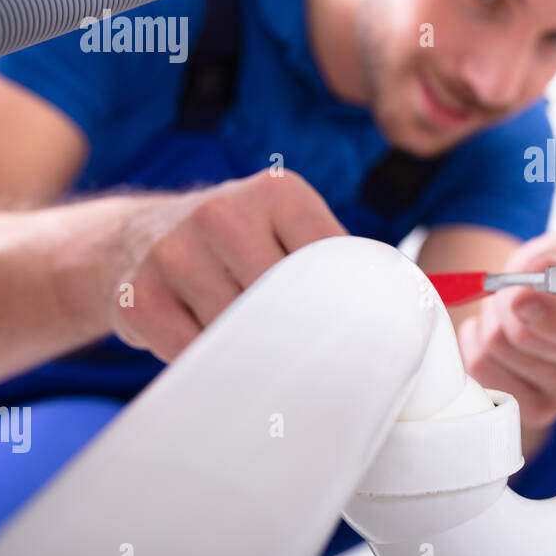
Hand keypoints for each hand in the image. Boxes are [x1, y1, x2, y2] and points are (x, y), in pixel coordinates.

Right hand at [108, 169, 346, 361]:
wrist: (138, 236)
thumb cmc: (240, 242)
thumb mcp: (289, 226)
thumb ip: (338, 258)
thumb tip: (418, 304)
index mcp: (277, 192)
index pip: (331, 257)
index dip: (347, 303)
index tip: (362, 336)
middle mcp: (222, 212)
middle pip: (286, 300)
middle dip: (301, 333)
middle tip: (314, 358)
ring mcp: (174, 252)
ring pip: (240, 332)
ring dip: (252, 351)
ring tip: (255, 342)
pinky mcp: (137, 297)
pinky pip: (192, 354)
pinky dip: (209, 363)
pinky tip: (211, 347)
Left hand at [457, 233, 555, 429]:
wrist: (547, 308)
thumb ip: (552, 258)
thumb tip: (532, 272)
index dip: (544, 315)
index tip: (520, 295)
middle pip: (524, 335)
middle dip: (508, 300)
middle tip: (515, 290)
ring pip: (496, 347)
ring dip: (491, 318)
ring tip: (509, 312)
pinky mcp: (532, 410)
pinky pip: (480, 367)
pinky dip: (474, 340)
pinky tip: (494, 333)